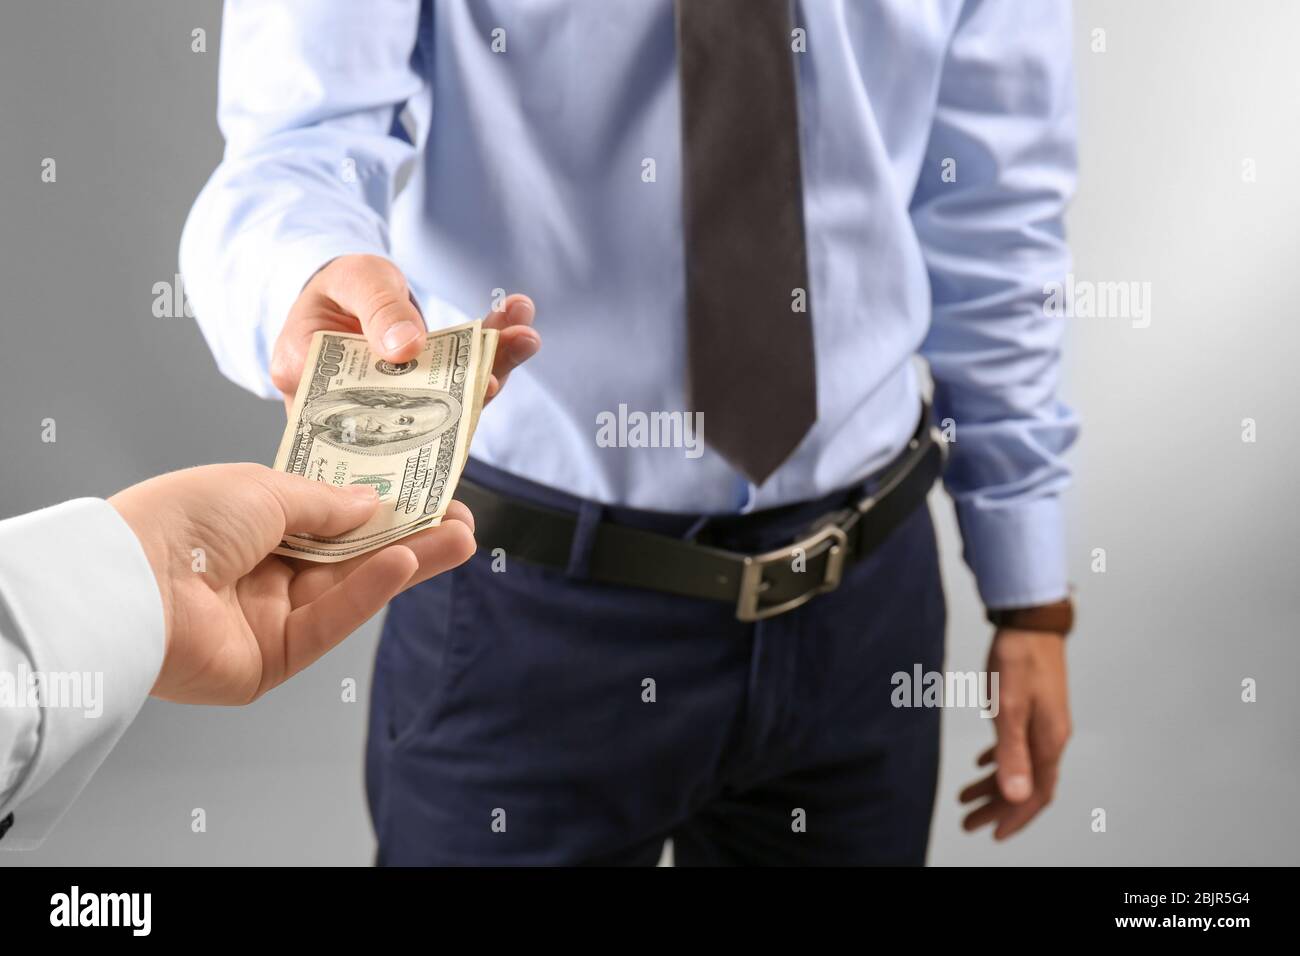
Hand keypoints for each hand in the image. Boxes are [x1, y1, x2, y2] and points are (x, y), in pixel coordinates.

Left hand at [108, 463, 475, 704]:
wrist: (129, 583)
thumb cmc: (181, 521)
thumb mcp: (265, 487)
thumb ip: (326, 502)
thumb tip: (372, 504)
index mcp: (251, 523)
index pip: (330, 515)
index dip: (379, 504)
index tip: (428, 490)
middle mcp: (261, 570)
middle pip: (350, 554)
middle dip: (408, 535)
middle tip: (461, 519)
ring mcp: (269, 616)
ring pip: (352, 588)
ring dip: (407, 561)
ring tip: (460, 538)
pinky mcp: (273, 659)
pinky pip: (331, 622)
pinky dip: (370, 592)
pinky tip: (407, 563)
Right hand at [270, 253, 540, 408]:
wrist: (349, 288)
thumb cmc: (339, 285)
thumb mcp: (355, 279)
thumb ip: (377, 308)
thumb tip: (406, 348)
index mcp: (306, 381)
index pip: (363, 410)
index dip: (424, 410)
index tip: (483, 384)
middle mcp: (351, 408)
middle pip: (417, 412)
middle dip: (476, 386)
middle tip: (518, 350)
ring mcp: (396, 407)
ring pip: (449, 400)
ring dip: (493, 364)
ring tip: (525, 331)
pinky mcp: (427, 396)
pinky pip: (462, 380)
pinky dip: (492, 349)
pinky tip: (517, 317)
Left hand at [959, 628, 1071, 839]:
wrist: (1031, 621)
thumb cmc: (1019, 659)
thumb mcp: (1008, 708)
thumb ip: (1011, 753)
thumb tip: (1016, 796)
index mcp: (1048, 742)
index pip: (1036, 795)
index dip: (1014, 818)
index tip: (991, 833)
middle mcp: (1051, 737)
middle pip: (1026, 785)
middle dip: (997, 807)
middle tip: (968, 821)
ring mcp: (1044, 723)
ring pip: (1020, 766)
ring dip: (994, 785)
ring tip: (965, 796)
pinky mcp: (1034, 709)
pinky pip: (1018, 746)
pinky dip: (999, 759)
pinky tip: (982, 763)